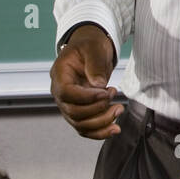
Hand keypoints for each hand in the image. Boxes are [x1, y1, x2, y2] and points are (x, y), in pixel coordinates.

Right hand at [49, 24, 122, 139]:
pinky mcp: (80, 112)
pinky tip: (115, 128)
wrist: (91, 50)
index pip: (66, 94)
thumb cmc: (90, 46)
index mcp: (60, 75)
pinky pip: (86, 129)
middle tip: (113, 94)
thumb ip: (95, 65)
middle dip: (98, 109)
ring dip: (102, 122)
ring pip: (80, 125)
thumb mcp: (93, 47)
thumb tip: (98, 85)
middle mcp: (61, 94)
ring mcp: (69, 105)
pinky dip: (100, 132)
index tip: (105, 92)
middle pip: (73, 113)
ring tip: (119, 109)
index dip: (86, 97)